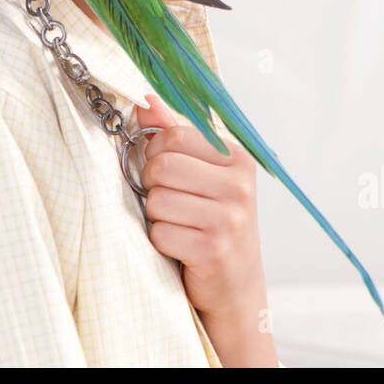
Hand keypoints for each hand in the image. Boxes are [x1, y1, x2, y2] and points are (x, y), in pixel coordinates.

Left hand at [135, 93, 267, 320]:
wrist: (235, 284)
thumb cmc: (213, 221)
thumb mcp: (201, 172)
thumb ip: (172, 133)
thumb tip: (144, 99)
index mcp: (237, 159)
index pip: (173, 136)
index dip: (156, 153)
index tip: (167, 171)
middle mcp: (239, 186)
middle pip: (161, 166)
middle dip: (152, 185)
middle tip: (169, 200)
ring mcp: (229, 219)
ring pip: (157, 200)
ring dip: (156, 216)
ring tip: (178, 224)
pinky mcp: (213, 251)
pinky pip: (160, 233)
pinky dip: (161, 241)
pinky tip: (180, 246)